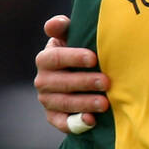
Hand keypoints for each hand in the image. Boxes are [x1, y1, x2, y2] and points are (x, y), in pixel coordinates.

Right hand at [34, 16, 109, 133]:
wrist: (78, 79)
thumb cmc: (78, 54)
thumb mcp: (69, 38)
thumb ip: (63, 28)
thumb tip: (54, 24)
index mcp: (46, 59)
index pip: (56, 57)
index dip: (73, 58)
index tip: (93, 58)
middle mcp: (42, 80)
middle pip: (62, 82)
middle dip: (85, 82)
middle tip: (106, 82)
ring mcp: (47, 100)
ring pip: (64, 103)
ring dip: (85, 103)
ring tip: (105, 103)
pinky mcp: (53, 117)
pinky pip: (62, 122)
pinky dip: (76, 123)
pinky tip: (92, 121)